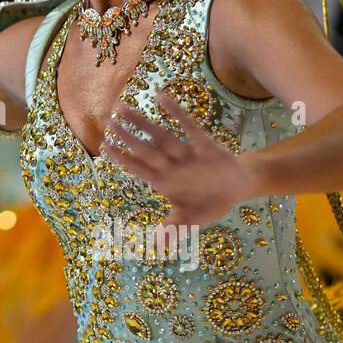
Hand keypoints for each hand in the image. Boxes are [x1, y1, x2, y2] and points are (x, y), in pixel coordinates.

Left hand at [100, 89, 257, 231]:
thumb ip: (174, 229)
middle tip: (107, 119)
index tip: (104, 146)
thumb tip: (156, 245)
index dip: (121, 158)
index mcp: (163, 182)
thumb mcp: (192, 220)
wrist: (238, 188)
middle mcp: (170, 165)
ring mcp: (185, 154)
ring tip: (122, 107)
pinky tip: (161, 97)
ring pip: (160, 136)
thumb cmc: (209, 203)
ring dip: (142, 122)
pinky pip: (188, 127)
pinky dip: (176, 113)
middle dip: (126, 135)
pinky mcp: (205, 145)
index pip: (137, 168)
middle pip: (144, 148)